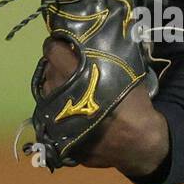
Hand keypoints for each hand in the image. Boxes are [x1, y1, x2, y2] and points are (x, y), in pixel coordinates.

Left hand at [41, 37, 169, 176]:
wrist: (137, 143)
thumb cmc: (133, 104)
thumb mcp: (124, 70)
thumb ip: (103, 55)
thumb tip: (93, 40)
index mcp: (75, 72)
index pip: (53, 50)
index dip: (57, 44)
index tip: (63, 44)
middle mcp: (60, 89)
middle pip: (49, 68)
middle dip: (58, 64)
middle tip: (70, 65)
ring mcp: (55, 112)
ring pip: (47, 88)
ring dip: (55, 83)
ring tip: (69, 85)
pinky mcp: (56, 130)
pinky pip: (49, 110)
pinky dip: (57, 104)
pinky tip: (69, 104)